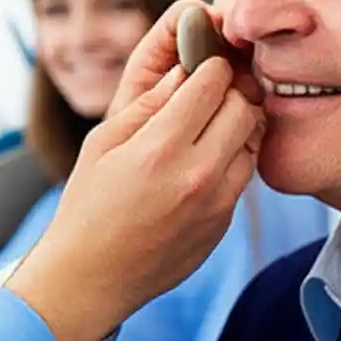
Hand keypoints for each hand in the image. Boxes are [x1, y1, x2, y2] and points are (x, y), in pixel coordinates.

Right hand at [6, 0, 264, 340]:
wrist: (91, 277)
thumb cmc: (87, 203)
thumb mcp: (103, 142)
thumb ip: (149, 100)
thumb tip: (185, 65)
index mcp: (161, 147)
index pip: (213, 79)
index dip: (207, 63)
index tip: (197, 64)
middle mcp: (198, 174)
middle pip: (244, 103)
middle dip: (227, 89)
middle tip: (206, 90)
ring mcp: (218, 203)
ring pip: (253, 136)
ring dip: (235, 122)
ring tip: (204, 124)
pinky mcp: (226, 222)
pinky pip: (245, 171)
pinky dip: (231, 156)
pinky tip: (201, 160)